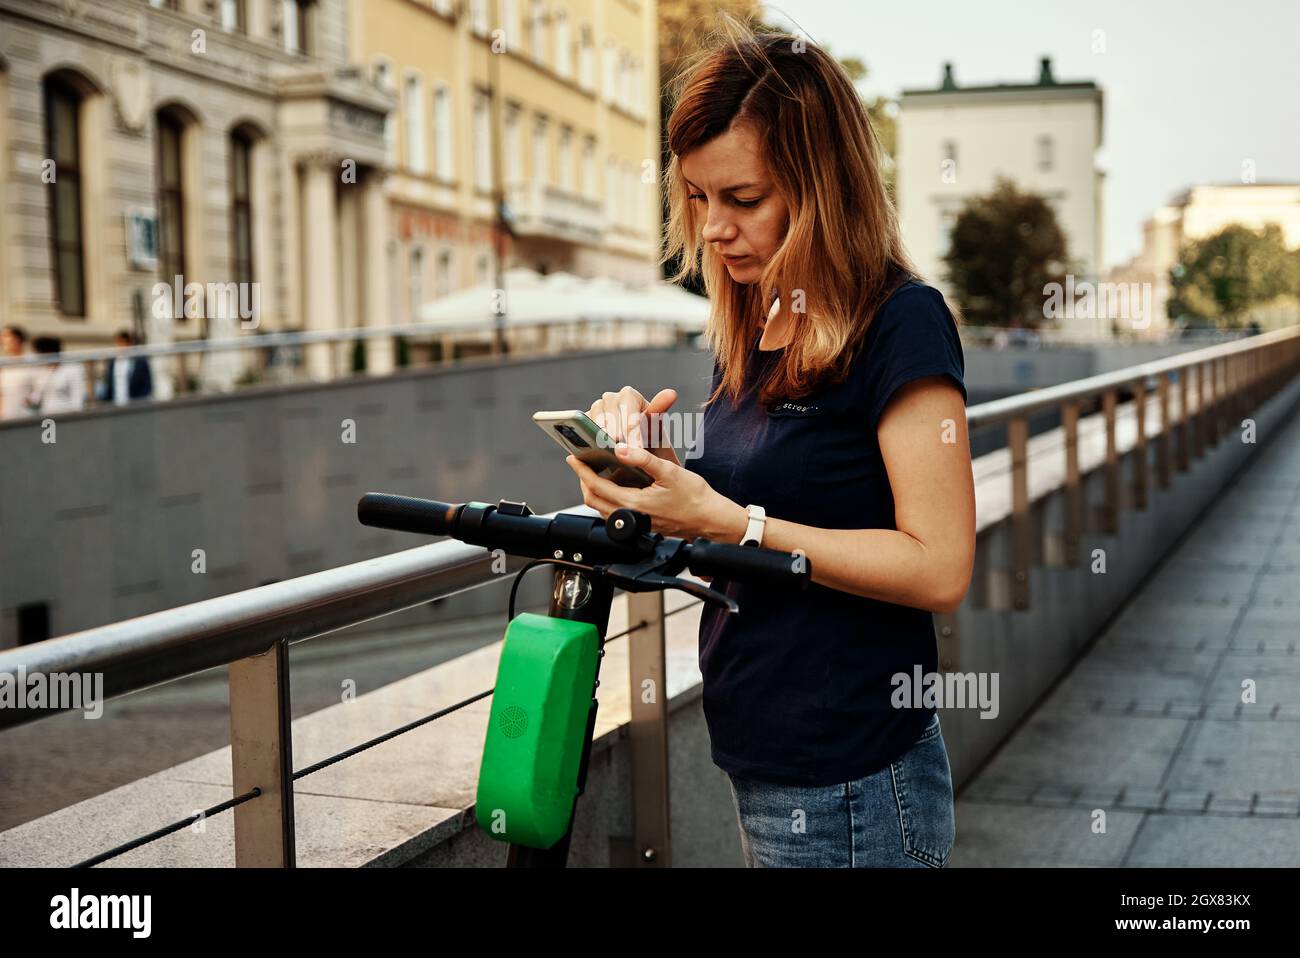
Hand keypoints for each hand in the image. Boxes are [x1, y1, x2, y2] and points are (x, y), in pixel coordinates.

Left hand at [566, 441, 746, 542]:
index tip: (574, 457)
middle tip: (580, 463)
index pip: (597, 486)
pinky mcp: (642, 524)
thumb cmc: (695, 498)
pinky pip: (615, 512)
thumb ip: (643, 459)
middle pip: (594, 500)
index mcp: (635, 504)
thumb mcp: (670, 471)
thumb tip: (620, 448)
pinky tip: (614, 485)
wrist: (710, 520)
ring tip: (593, 472)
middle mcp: (632, 517)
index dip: (582, 471)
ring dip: (595, 490)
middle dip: (583, 480)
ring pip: (603, 509)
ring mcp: (636, 523)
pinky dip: (608, 498)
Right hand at [587, 386, 680, 466]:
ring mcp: (595, 410)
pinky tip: (595, 454)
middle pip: (610, 416)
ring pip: (594, 422)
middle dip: (616, 435)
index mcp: (629, 395)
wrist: (637, 450)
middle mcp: (610, 398)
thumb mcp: (656, 426)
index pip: (629, 410)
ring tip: (607, 453)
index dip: (632, 430)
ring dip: (600, 437)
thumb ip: (660, 409)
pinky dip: (588, 441)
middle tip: (622, 453)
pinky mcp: (584, 423)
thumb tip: (671, 392)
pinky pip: (583, 430)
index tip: (637, 446)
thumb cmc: (649, 436)